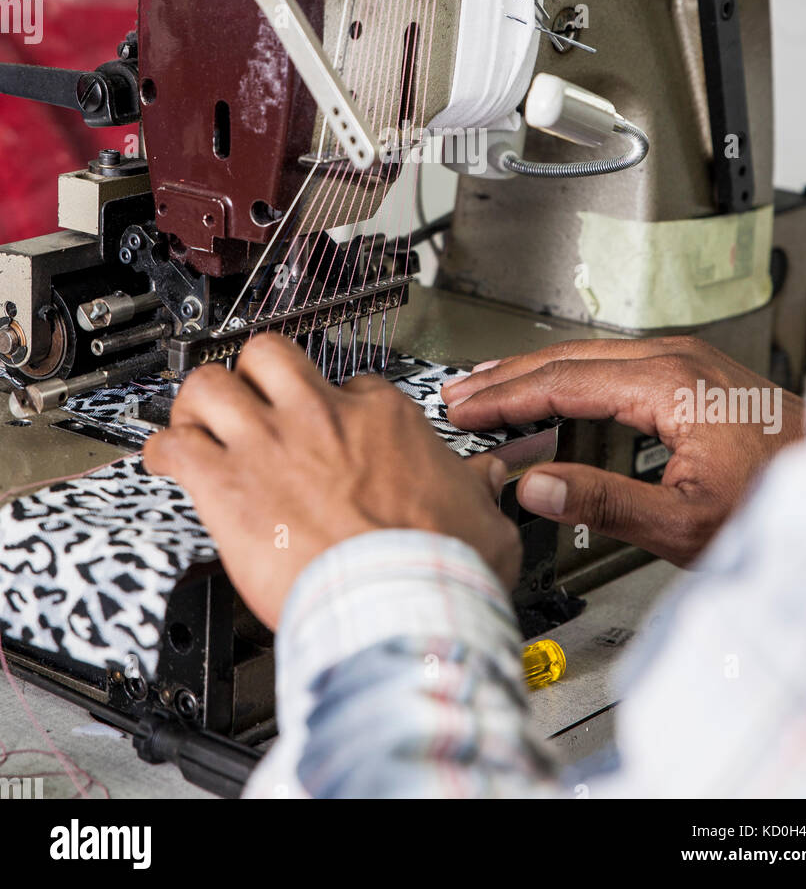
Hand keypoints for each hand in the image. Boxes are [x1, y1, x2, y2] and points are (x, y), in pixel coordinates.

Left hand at [142, 336, 519, 629]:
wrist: (402, 602)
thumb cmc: (438, 565)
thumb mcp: (482, 516)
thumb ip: (478, 490)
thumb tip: (490, 481)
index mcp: (381, 418)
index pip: (349, 384)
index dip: (335, 406)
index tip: (329, 429)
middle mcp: (320, 416)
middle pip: (269, 355)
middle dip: (254, 373)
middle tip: (250, 398)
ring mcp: (270, 444)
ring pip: (211, 383)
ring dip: (199, 403)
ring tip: (198, 422)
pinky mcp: (228, 486)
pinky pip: (174, 446)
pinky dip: (163, 452)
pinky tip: (166, 462)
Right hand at [441, 336, 805, 566]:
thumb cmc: (778, 501)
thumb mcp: (685, 521)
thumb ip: (604, 502)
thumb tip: (535, 487)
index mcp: (667, 384)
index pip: (561, 381)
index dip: (505, 396)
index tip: (462, 408)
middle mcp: (676, 359)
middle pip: (569, 356)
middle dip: (508, 375)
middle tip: (458, 391)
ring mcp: (688, 362)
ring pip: (592, 356)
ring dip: (537, 372)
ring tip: (492, 388)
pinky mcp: (696, 374)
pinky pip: (617, 363)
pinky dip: (573, 376)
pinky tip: (557, 391)